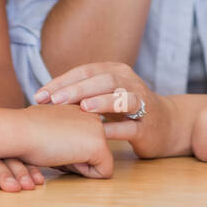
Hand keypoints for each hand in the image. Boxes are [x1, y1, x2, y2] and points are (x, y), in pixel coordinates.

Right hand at [20, 102, 112, 177]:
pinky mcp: (98, 146)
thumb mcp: (51, 123)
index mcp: (84, 107)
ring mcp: (99, 129)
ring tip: (57, 150)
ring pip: (98, 162)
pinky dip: (83, 174)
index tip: (52, 139)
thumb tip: (70, 143)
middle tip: (54, 147)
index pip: (87, 140)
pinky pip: (102, 172)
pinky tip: (64, 159)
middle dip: (75, 157)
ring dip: (77, 164)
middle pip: (94, 151)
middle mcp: (95, 114)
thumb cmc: (26, 130)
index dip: (69, 147)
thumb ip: (66, 128)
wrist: (17, 131)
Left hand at [34, 62, 169, 158]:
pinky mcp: (147, 127)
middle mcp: (130, 83)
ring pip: (123, 99)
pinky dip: (116, 130)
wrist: (167, 124)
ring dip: (102, 102)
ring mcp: (141, 104)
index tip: (39, 95)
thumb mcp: (107, 94)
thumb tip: (45, 96)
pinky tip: (99, 135)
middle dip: (77, 89)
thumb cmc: (127, 109)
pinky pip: (131, 127)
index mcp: (116, 72)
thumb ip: (82, 91)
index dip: (62, 81)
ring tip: (83, 107)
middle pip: (104, 80)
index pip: (86, 71)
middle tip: (54, 100)